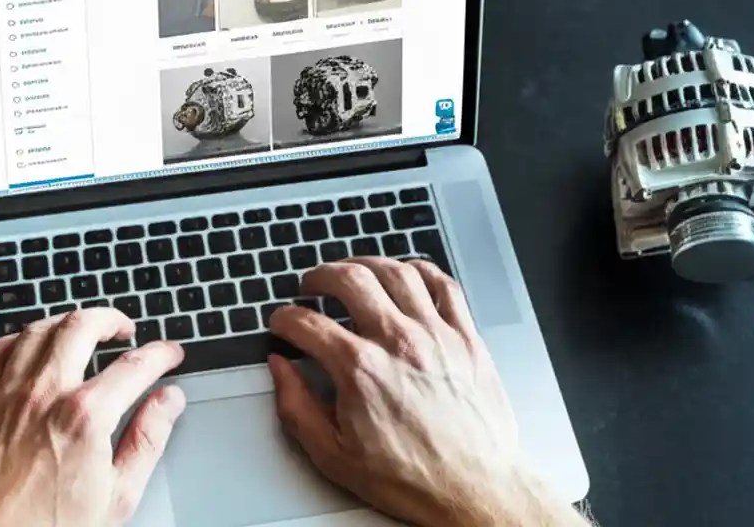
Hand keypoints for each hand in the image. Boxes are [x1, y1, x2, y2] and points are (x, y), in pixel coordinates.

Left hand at [0, 309, 186, 526]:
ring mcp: (3, 397)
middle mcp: (42, 396)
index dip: (161, 353)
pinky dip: (17, 340)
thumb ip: (147, 440)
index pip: (135, 364)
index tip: (168, 353)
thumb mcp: (116, 497)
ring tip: (81, 330)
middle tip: (125, 330)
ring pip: (36, 330)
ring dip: (66, 322)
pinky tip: (27, 347)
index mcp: (84, 417)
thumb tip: (168, 403)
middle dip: (111, 319)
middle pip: (81, 326)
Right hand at [267, 259, 585, 526]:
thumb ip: (297, 407)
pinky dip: (421, 270)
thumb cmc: (411, 477)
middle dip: (320, 276)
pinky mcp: (467, 338)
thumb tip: (280, 370)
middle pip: (351, 280)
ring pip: (397, 272)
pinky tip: (407, 273)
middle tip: (311, 284)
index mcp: (360, 371)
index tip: (283, 322)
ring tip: (352, 271)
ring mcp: (436, 335)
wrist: (473, 489)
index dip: (285, 319)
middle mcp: (398, 343)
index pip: (307, 323)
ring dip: (367, 264)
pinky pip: (444, 285)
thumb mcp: (334, 456)